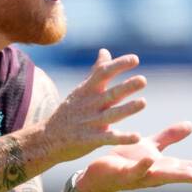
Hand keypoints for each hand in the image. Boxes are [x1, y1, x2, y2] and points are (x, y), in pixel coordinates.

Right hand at [40, 48, 147, 163]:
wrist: (48, 139)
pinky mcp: (91, 140)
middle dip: (126, 87)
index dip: (119, 65)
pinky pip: (109, 138)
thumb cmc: (69, 112)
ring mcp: (91, 122)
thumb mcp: (81, 90)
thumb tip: (105, 51)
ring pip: (112, 114)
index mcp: (88, 90)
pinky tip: (137, 137)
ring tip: (143, 102)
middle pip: (111, 93)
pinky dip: (122, 138)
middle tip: (143, 80)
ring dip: (127, 109)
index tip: (135, 59)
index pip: (104, 73)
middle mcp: (91, 104)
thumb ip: (96, 72)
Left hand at [78, 122, 191, 191]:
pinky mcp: (125, 173)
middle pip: (183, 176)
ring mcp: (142, 175)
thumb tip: (191, 125)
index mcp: (164, 167)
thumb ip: (170, 137)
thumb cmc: (125, 161)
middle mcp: (157, 174)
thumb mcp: (151, 146)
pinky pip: (136, 170)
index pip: (190, 167)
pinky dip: (144, 166)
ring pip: (163, 177)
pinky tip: (151, 160)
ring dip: (178, 176)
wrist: (99, 172)